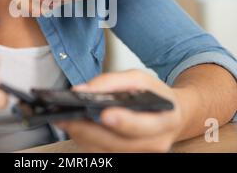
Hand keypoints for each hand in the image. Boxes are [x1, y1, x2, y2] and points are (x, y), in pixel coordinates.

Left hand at [56, 69, 184, 152]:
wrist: (171, 116)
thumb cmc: (155, 96)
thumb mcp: (140, 79)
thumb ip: (112, 82)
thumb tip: (82, 91)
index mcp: (163, 121)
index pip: (141, 126)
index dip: (123, 121)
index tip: (104, 114)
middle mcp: (153, 144)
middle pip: (115, 143)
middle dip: (88, 130)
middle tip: (66, 117)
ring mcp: (138, 155)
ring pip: (104, 151)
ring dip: (82, 136)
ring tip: (65, 120)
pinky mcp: (125, 158)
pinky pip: (101, 153)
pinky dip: (86, 140)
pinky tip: (75, 127)